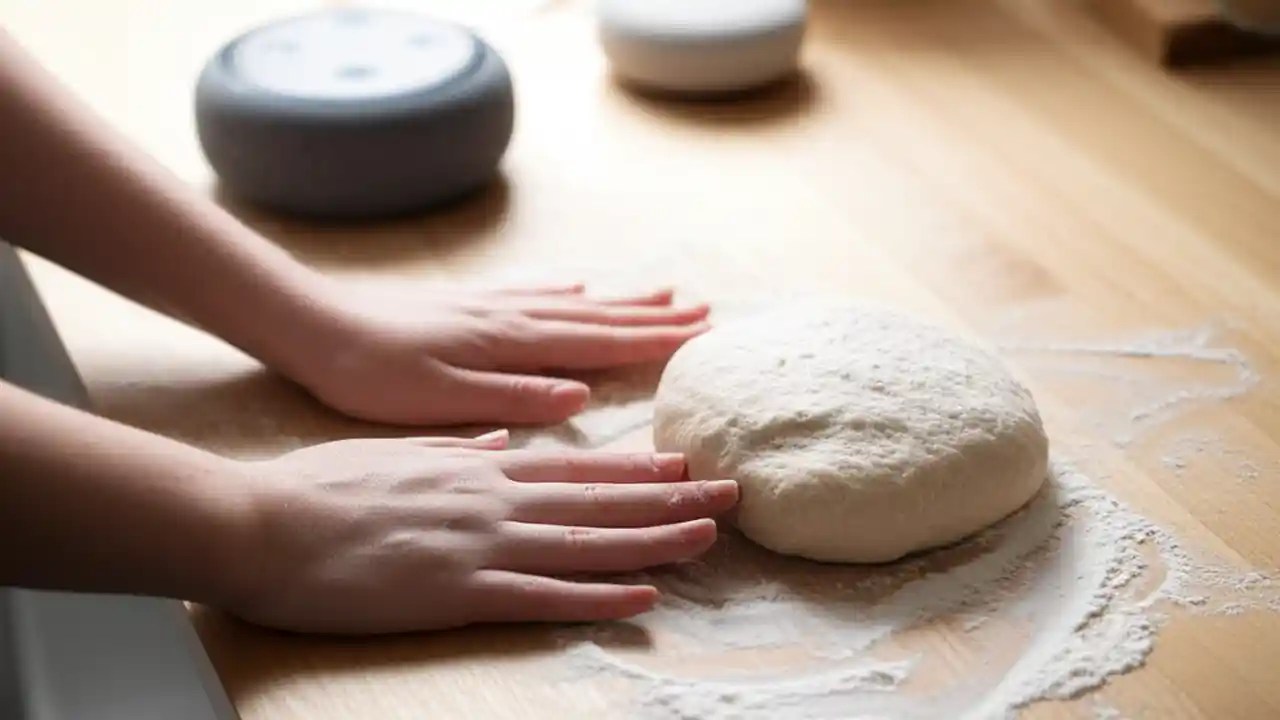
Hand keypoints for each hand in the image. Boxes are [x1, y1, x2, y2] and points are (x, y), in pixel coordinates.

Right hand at [223, 431, 737, 633]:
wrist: (261, 523)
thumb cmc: (321, 489)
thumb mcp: (399, 455)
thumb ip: (457, 449)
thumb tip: (502, 441)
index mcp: (478, 468)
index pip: (575, 466)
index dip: (636, 468)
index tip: (684, 466)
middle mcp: (493, 499)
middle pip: (598, 499)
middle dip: (670, 499)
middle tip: (729, 495)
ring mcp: (479, 545)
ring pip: (586, 543)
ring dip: (653, 541)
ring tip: (708, 539)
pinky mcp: (456, 591)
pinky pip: (541, 596)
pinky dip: (597, 597)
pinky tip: (642, 597)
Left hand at [286, 280, 709, 425]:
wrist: (314, 324)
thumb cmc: (371, 374)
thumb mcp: (440, 400)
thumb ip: (512, 397)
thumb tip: (580, 398)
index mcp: (510, 344)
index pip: (596, 342)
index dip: (650, 341)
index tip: (699, 336)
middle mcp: (509, 316)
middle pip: (596, 315)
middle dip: (652, 316)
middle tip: (704, 310)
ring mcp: (490, 305)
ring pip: (572, 301)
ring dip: (620, 299)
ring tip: (663, 291)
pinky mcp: (467, 303)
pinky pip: (533, 292)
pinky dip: (565, 290)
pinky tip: (577, 285)